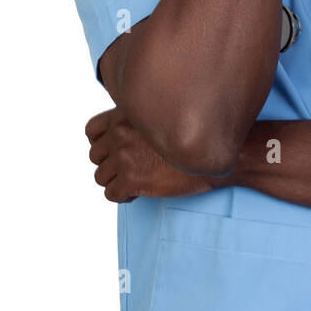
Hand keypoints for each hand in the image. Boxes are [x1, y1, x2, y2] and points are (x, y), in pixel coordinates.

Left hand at [86, 107, 215, 201]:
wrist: (219, 155)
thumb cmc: (197, 136)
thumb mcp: (163, 115)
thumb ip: (140, 119)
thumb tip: (123, 132)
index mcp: (127, 114)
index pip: (92, 130)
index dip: (100, 143)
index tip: (113, 151)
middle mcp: (121, 133)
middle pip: (95, 156)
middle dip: (110, 165)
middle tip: (130, 169)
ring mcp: (125, 156)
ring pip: (101, 177)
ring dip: (116, 181)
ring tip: (135, 182)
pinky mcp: (132, 178)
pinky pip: (111, 194)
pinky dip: (122, 197)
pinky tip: (138, 193)